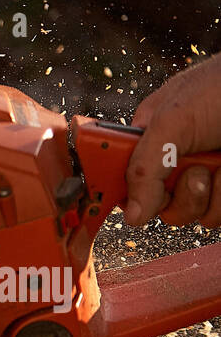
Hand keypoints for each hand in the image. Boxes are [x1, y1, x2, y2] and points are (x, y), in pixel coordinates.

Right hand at [126, 55, 220, 226]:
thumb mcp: (172, 121)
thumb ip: (142, 168)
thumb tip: (131, 215)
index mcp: (154, 140)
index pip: (125, 179)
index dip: (124, 193)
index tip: (129, 201)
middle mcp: (179, 161)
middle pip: (159, 206)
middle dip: (176, 194)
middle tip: (191, 170)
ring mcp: (207, 176)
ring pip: (190, 214)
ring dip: (204, 194)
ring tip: (218, 163)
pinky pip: (216, 214)